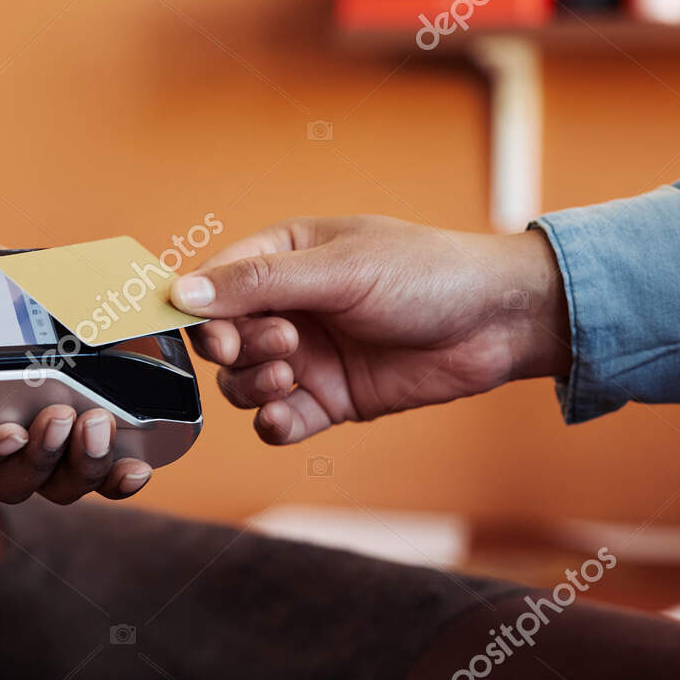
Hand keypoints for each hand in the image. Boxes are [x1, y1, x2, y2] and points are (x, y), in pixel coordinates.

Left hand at [0, 233, 153, 502]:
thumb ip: (49, 278)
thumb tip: (104, 275)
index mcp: (38, 408)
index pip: (88, 459)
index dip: (118, 473)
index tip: (144, 464)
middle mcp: (5, 438)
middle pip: (62, 484)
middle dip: (89, 463)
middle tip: (97, 425)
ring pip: (18, 485)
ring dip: (47, 459)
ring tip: (58, 420)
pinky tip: (5, 430)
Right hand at [170, 216, 570, 443]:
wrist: (498, 322)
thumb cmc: (426, 273)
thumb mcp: (338, 268)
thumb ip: (259, 283)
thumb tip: (182, 292)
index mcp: (284, 257)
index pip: (215, 284)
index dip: (200, 312)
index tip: (211, 333)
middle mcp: (288, 307)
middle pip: (223, 339)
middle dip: (236, 349)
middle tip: (278, 346)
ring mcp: (308, 355)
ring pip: (244, 383)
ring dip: (252, 386)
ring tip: (290, 376)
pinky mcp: (330, 398)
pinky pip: (280, 419)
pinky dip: (273, 423)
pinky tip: (283, 418)